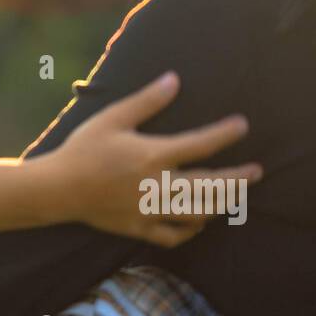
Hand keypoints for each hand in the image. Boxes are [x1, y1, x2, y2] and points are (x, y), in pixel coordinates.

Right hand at [44, 71, 260, 245]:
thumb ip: (147, 101)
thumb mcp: (113, 117)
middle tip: (256, 172)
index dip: (225, 134)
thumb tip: (173, 80)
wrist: (58, 188)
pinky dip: (191, 230)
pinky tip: (200, 223)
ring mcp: (151, 210)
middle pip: (210, 185)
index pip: (200, 145)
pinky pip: (174, 235)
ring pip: (198, 212)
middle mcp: (159, 186)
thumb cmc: (84, 148)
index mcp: (154, 156)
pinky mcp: (140, 228)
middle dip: (237, 179)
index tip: (242, 125)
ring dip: (221, 203)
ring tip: (236, 195)